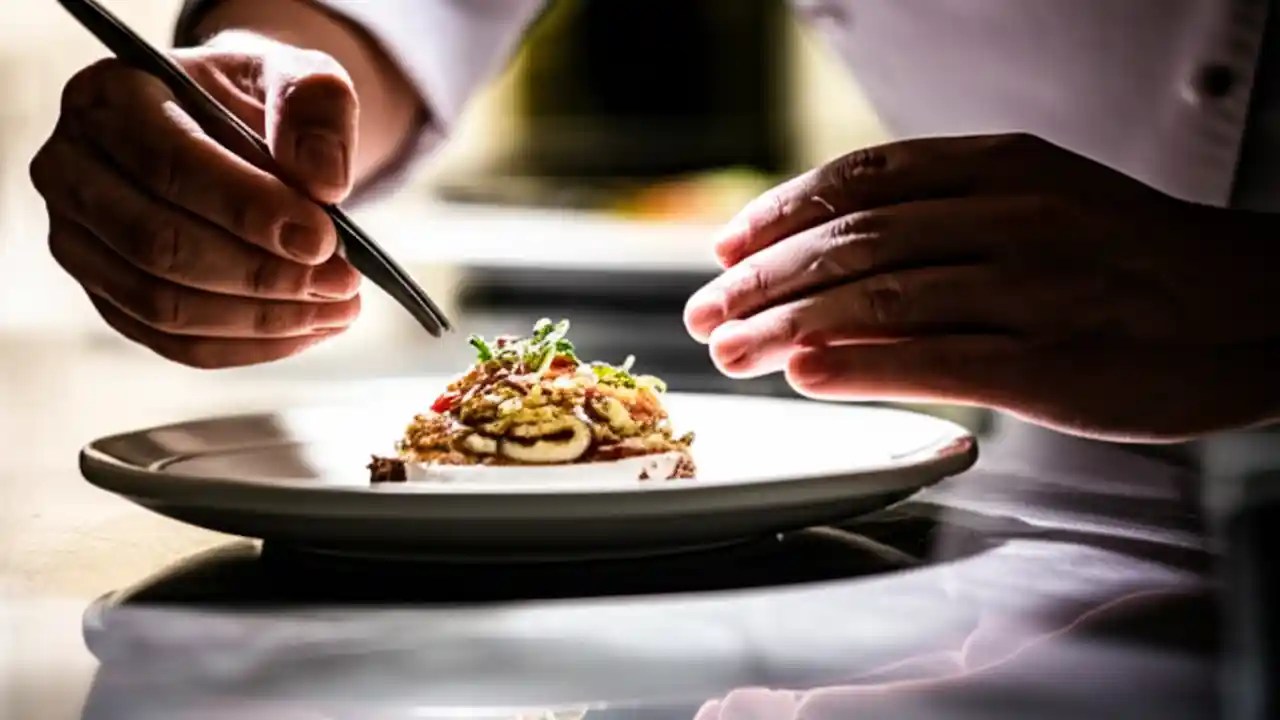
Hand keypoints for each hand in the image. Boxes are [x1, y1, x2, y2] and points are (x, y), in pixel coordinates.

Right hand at [30, 31, 361, 367]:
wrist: (244, 135)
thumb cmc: (262, 104)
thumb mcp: (300, 78)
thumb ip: (316, 107)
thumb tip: (323, 180)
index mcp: (110, 98)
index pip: (170, 165)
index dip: (249, 210)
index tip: (323, 239)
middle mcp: (73, 170)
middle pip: (159, 244)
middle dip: (261, 274)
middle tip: (341, 282)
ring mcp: (82, 242)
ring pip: (164, 305)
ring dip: (261, 318)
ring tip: (338, 306)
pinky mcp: (110, 296)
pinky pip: (175, 343)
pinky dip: (249, 345)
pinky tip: (308, 329)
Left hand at [685, 133, 1279, 440]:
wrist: (1255, 310)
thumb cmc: (1135, 260)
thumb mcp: (1042, 201)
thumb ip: (946, 217)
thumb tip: (840, 247)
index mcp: (1001, 169)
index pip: (860, 180)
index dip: (780, 213)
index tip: (728, 246)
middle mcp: (1008, 217)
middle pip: (852, 241)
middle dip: (762, 279)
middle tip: (706, 309)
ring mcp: (1029, 288)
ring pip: (878, 300)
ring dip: (786, 327)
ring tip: (730, 350)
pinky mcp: (1052, 362)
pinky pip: (937, 360)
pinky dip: (860, 365)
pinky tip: (803, 375)